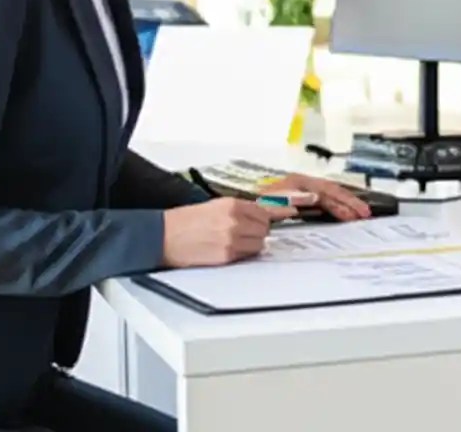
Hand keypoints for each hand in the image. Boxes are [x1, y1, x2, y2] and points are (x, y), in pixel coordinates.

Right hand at [162, 198, 295, 267]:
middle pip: (265, 227)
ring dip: (252, 243)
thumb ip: (240, 210)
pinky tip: (229, 249)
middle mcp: (235, 220)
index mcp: (232, 205)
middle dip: (258, 230)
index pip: (266, 210)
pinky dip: (244, 253)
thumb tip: (262, 214)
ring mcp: (232, 239)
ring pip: (260, 243)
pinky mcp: (227, 255)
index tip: (296, 208)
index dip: (279, 211)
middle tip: (243, 231)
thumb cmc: (186, 221)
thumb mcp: (215, 206)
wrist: (164, 236)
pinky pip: (248, 255)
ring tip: (233, 240)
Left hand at [260, 174, 371, 221]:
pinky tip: (343, 214)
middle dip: (350, 202)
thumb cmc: (254, 206)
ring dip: (345, 205)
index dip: (343, 201)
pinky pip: (324, 201)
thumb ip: (294, 199)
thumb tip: (316, 196)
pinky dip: (336, 207)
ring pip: (330, 196)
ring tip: (360, 214)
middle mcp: (301, 184)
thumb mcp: (272, 201)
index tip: (355, 212)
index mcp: (297, 183)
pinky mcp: (300, 199)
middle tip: (364, 214)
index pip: (327, 190)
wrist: (241, 211)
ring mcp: (301, 191)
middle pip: (332, 191)